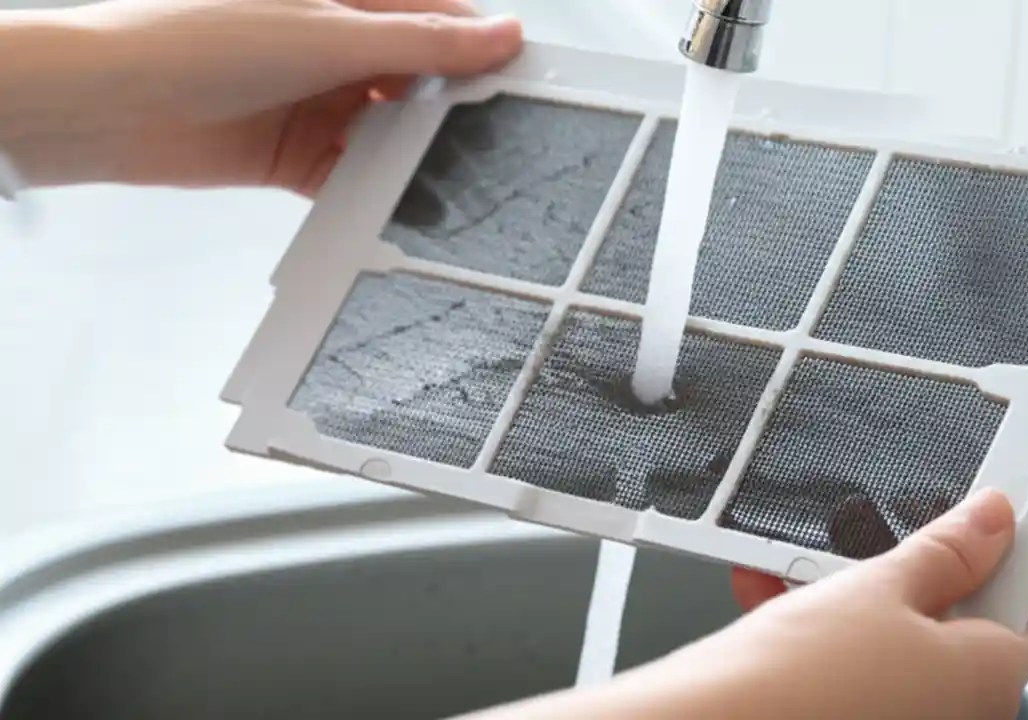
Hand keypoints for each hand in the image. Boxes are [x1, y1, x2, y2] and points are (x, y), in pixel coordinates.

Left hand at [0, 0, 521, 194]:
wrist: (112, 106)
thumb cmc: (198, 40)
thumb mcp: (331, 32)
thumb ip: (423, 41)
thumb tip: (504, 34)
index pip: (439, 17)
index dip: (484, 46)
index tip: (532, 80)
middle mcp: (335, 47)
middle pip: (421, 79)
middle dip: (457, 109)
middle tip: (506, 141)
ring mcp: (317, 101)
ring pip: (394, 132)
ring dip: (419, 155)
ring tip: (460, 180)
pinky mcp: (297, 154)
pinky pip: (356, 174)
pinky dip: (377, 190)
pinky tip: (402, 206)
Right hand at [712, 488, 1027, 718]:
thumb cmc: (803, 681)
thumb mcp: (879, 587)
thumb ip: (945, 551)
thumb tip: (994, 521)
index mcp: (989, 679)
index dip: (1016, 560)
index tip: (993, 522)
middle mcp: (957, 714)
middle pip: (961, 627)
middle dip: (917, 575)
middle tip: (886, 539)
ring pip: (897, 644)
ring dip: (855, 598)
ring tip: (808, 564)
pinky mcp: (854, 718)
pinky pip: (854, 671)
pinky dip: (823, 634)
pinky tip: (772, 595)